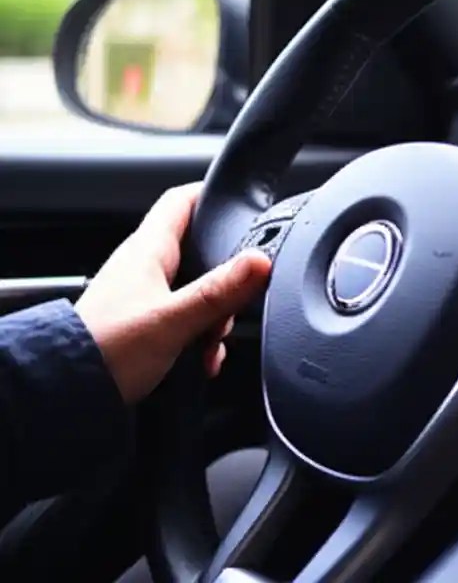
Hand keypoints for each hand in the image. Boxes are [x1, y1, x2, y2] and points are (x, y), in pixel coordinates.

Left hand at [75, 184, 271, 403]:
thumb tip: (260, 261)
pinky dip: (201, 336)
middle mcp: (145, 268)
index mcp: (147, 252)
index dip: (212, 196)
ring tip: (214, 343)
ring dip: (215, 315)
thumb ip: (219, 290)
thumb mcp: (174, 319)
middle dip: (228, 278)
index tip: (244, 205)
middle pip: (201, 252)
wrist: (68, 391)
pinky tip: (204, 358)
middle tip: (237, 300)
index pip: (181, 202)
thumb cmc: (107, 350)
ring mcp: (144, 295)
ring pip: (198, 290)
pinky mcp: (145, 323)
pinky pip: (186, 318)